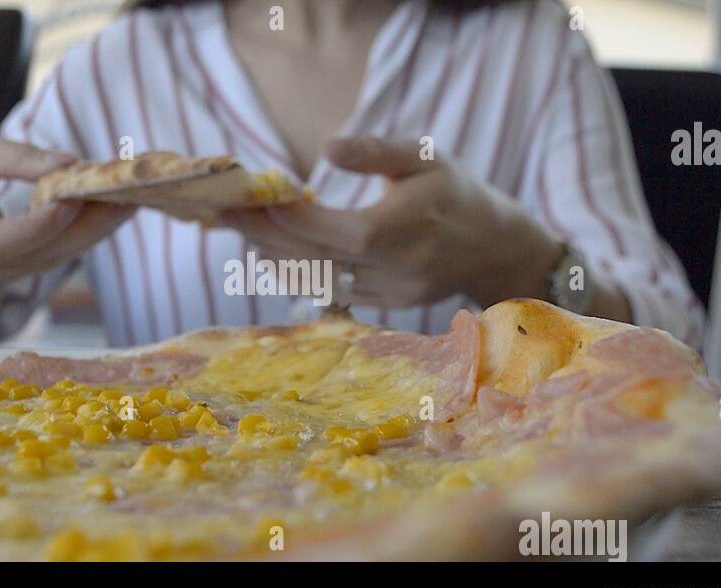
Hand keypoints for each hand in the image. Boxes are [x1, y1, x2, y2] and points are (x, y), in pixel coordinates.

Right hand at [0, 129, 131, 345]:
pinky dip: (80, 236)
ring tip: (128, 200)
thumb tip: (71, 164)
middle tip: (126, 196)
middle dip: (84, 226)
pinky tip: (107, 214)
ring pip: (50, 259)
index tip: (74, 197)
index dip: (35, 226)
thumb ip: (16, 158)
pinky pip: (50, 259)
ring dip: (92, 231)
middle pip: (33, 255)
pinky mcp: (9, 280)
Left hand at [221, 137, 562, 309]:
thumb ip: (376, 151)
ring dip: (273, 256)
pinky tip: (274, 252)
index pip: (328, 229)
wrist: (495, 248)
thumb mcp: (425, 157)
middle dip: (264, 235)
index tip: (251, 195)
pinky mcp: (384, 306)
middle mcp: (391, 269)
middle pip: (311, 258)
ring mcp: (387, 294)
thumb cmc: (458, 192)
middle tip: (226, 214)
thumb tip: (327, 148)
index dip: (285, 215)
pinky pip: (330, 291)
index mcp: (399, 230)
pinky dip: (299, 271)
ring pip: (315, 280)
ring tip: (241, 230)